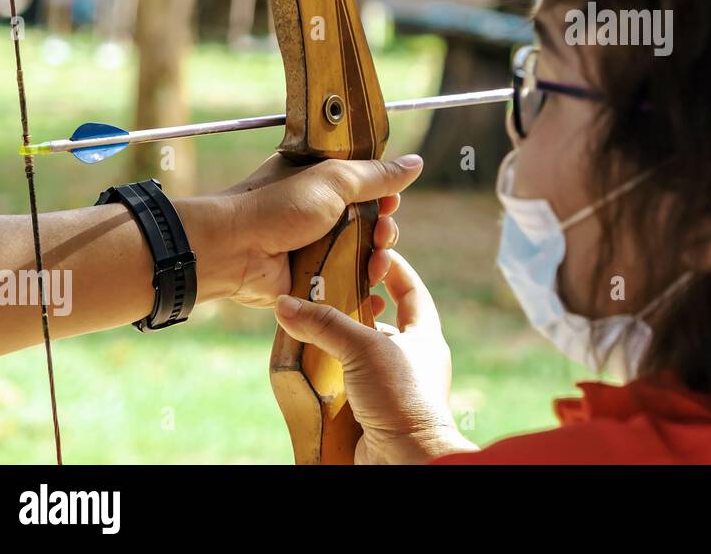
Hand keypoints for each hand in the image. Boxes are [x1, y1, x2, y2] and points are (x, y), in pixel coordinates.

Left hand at [181, 153, 423, 306]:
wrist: (234, 251)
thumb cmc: (277, 207)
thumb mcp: (333, 181)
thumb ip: (377, 176)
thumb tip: (416, 163)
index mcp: (320, 181)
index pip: (365, 185)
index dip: (384, 195)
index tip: (391, 204)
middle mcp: (317, 212)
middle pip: (369, 222)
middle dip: (384, 231)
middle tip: (383, 237)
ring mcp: (314, 246)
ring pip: (361, 254)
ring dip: (377, 260)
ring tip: (377, 266)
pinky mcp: (311, 278)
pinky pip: (346, 282)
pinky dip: (364, 288)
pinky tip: (376, 293)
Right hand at [273, 250, 478, 463]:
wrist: (407, 458)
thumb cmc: (402, 397)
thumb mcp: (364, 349)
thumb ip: (326, 324)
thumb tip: (285, 303)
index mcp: (425, 334)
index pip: (411, 289)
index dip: (393, 268)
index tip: (371, 252)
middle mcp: (414, 357)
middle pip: (383, 321)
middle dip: (354, 308)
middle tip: (324, 294)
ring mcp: (395, 384)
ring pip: (363, 354)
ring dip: (339, 345)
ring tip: (308, 329)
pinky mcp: (376, 409)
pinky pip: (351, 384)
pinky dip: (332, 376)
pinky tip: (309, 369)